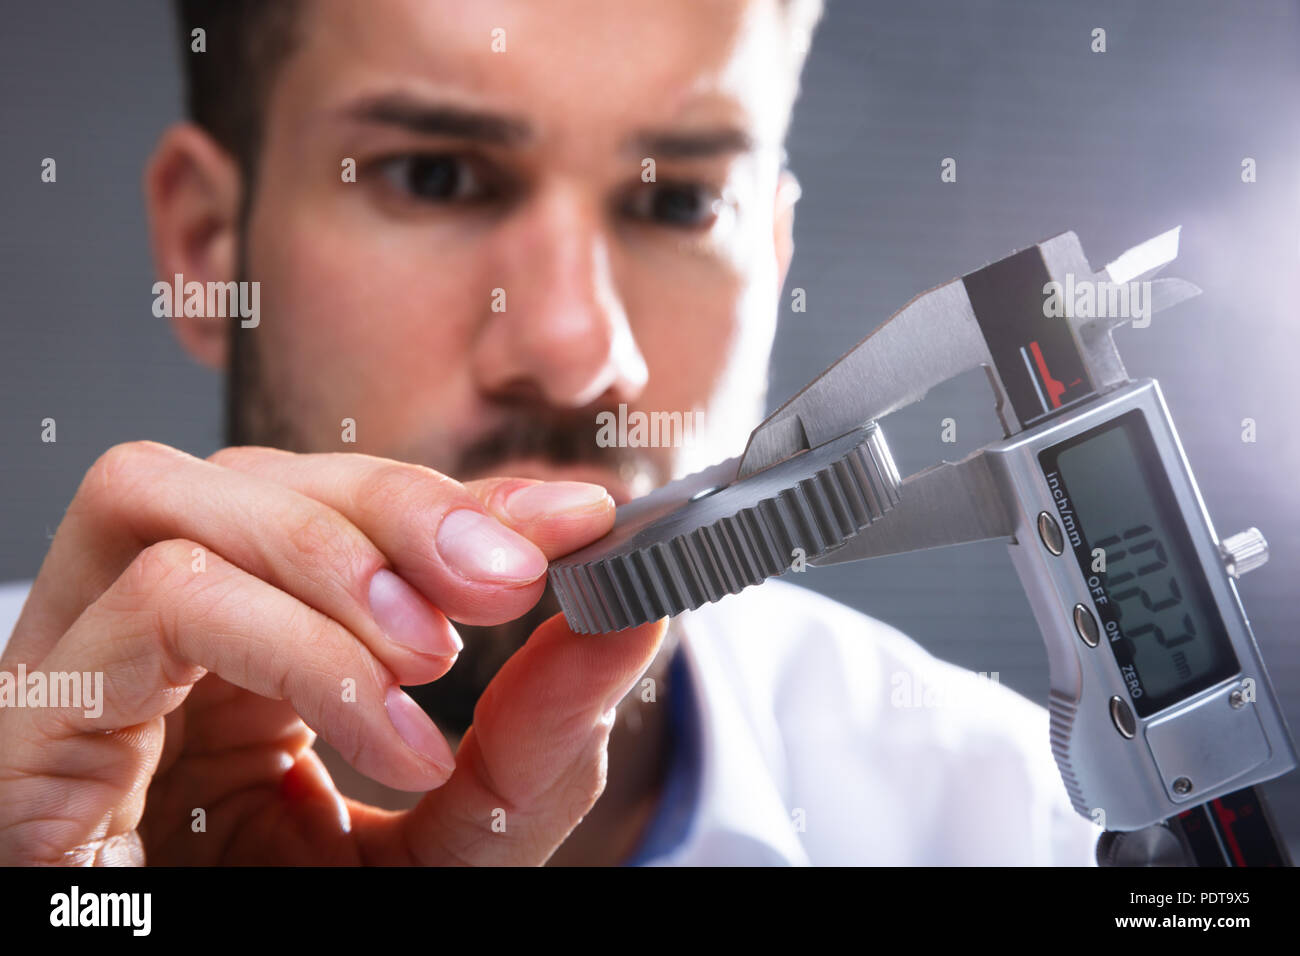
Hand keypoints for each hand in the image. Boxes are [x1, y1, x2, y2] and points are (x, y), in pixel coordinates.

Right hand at [0, 441, 664, 864]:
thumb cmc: (296, 931)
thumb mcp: (449, 844)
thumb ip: (532, 745)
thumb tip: (625, 618)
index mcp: (246, 653)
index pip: (343, 513)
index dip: (465, 495)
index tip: (582, 514)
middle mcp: (157, 641)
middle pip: (259, 474)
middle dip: (405, 504)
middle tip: (516, 576)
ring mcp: (83, 669)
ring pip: (179, 494)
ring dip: (335, 551)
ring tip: (437, 656)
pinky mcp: (32, 722)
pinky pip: (160, 601)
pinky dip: (300, 644)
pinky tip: (389, 731)